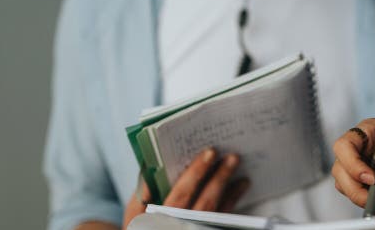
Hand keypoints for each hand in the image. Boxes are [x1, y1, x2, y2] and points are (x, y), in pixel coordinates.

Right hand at [122, 147, 249, 228]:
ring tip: (240, 172)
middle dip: (220, 178)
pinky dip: (232, 203)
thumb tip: (151, 163)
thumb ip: (142, 190)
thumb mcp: (135, 212)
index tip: (211, 152)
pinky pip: (224, 221)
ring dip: (231, 192)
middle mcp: (181, 227)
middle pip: (205, 204)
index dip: (196, 173)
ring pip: (218, 214)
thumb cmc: (142, 226)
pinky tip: (239, 187)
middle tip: (233, 156)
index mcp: (162, 218)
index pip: (181, 194)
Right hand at [332, 119, 374, 207]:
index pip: (345, 144)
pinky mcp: (356, 176)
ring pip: (341, 180)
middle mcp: (358, 144)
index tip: (372, 179)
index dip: (353, 163)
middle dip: (354, 186)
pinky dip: (360, 197)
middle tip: (373, 199)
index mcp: (370, 130)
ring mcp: (355, 160)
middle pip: (340, 166)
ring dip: (357, 194)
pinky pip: (349, 189)